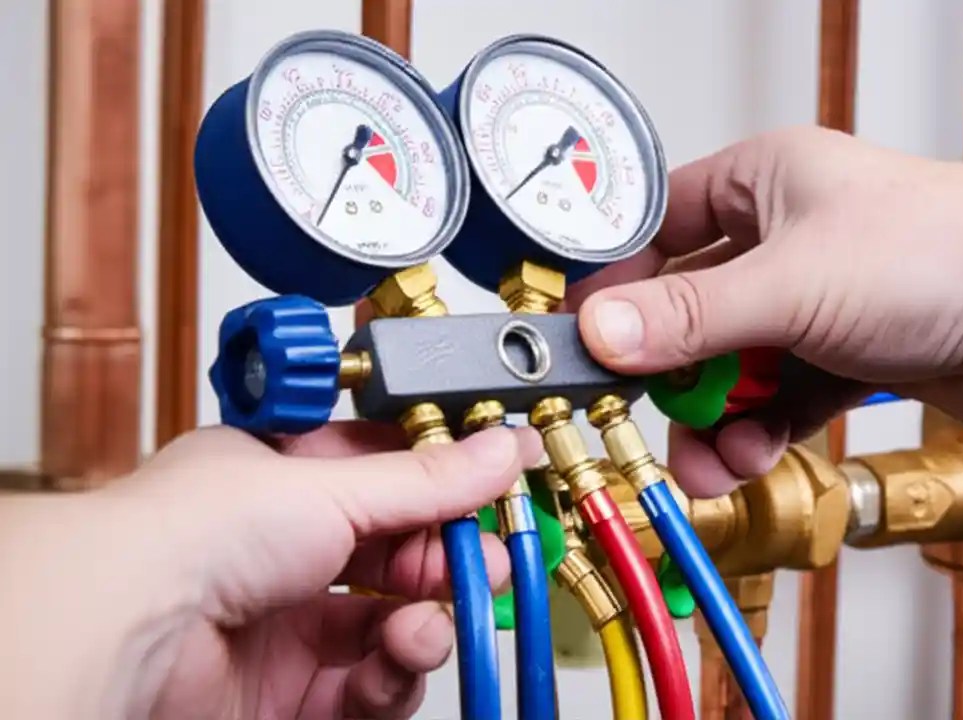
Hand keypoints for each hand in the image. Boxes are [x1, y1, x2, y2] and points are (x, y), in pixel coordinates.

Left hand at [0, 422, 541, 718]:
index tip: (500, 487)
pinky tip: (397, 658)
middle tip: (488, 564)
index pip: (388, 475)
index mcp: (282, 478)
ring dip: (425, 625)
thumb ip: (427, 479)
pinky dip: (393, 675)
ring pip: (390, 627)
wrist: (129, 635)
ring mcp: (285, 625)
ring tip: (426, 625)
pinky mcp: (287, 695)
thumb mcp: (333, 485)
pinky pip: (368, 687)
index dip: (446, 484)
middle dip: (448, 562)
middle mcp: (282, 550)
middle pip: (397, 557)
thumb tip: (501, 448)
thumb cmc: (190, 534)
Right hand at [570, 127, 962, 495]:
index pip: (657, 228)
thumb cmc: (947, 250)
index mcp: (763, 182)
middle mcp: (785, 239)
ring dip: (718, 419)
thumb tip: (601, 335)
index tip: (584, 342)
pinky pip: (778, 400)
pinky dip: (762, 432)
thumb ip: (689, 316)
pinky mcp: (847, 358)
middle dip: (672, 376)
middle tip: (651, 419)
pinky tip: (756, 457)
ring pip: (733, 368)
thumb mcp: (790, 282)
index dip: (616, 285)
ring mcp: (816, 302)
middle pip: (689, 312)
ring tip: (719, 459)